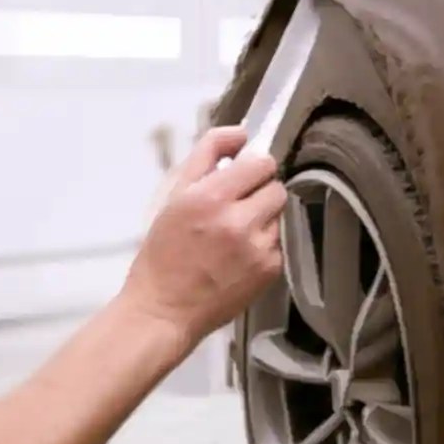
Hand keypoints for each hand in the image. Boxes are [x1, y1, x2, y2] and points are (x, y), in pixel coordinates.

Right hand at [120, 126, 286, 348]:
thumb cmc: (164, 252)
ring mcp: (258, 248)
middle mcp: (238, 221)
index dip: (253, 169)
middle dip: (259, 193)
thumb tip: (241, 133)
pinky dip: (265, 245)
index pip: (262, 163)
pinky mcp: (271, 270)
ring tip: (235, 235)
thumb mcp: (174, 195)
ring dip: (263, 219)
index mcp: (210, 197)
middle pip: (276, 187)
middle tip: (237, 208)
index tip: (242, 178)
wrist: (164, 310)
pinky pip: (280, 242)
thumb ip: (206, 155)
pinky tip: (240, 257)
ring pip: (279, 214)